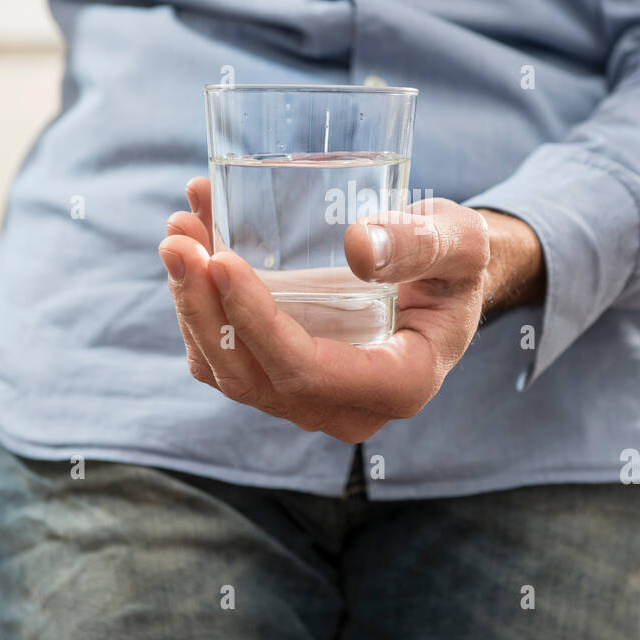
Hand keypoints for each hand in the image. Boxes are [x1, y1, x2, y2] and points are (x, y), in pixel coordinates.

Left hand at [158, 178, 536, 442]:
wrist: (444, 283)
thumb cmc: (456, 265)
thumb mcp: (460, 243)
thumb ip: (422, 244)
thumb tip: (357, 248)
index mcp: (398, 385)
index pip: (306, 370)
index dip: (254, 321)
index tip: (219, 260)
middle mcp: (347, 409)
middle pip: (251, 376)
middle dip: (203, 307)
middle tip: (178, 238)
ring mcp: (309, 401)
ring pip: (226, 368)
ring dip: (189, 302)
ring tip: (180, 230)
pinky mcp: (281, 380)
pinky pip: (224, 354)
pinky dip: (198, 302)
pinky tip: (195, 241)